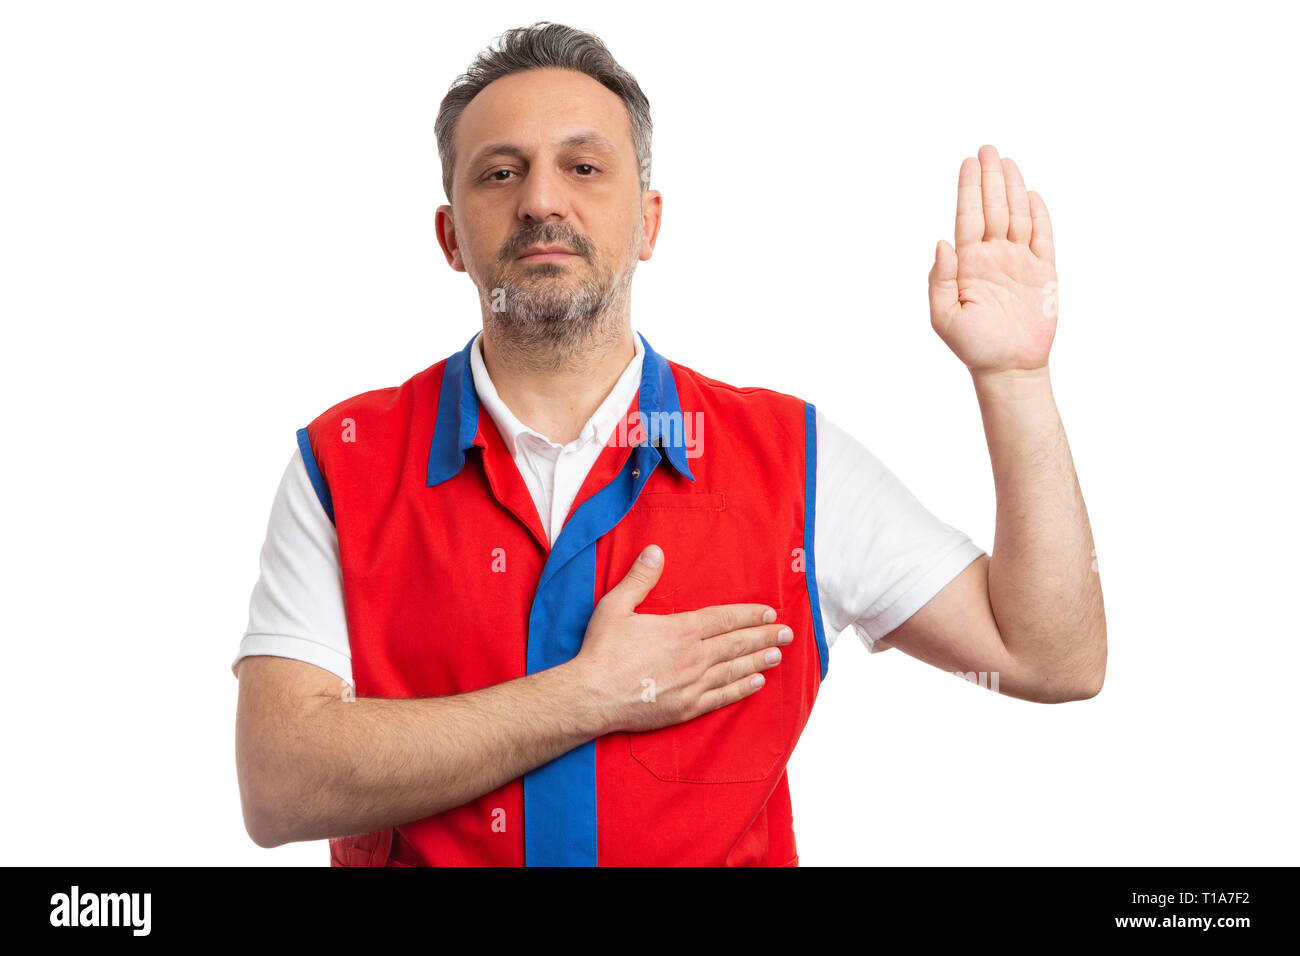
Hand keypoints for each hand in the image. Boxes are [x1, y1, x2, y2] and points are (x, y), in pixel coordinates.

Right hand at [569, 544, 790, 734]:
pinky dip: (742, 689)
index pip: (724, 619)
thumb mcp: (616, 606)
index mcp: (680, 630)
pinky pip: (722, 696)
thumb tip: (655, 551)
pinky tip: (757, 683)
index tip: (769, 612)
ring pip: (735, 669)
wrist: (591, 696)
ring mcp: (693, 684)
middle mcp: (694, 657)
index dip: (749, 615)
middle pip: (737, 643)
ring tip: (778, 654)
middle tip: (787, 632)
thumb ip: (640, 579)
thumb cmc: (602, 651)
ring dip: (759, 660)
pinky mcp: (687, 707)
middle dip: (764, 636)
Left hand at [928, 144, 1057, 377]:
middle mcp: (992, 257)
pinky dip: (1039, 215)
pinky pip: (1043, 237)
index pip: (968, 217)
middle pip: (992, 209)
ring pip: (1017, 216)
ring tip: (1006, 161)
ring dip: (1012, 189)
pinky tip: (1032, 194)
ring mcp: (1019, 262)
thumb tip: (942, 241)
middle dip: (989, 179)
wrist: (1008, 369)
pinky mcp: (1043, 273)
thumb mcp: (944, 316)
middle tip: (987, 148)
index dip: (969, 189)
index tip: (969, 162)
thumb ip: (939, 279)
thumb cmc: (972, 347)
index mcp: (968, 264)